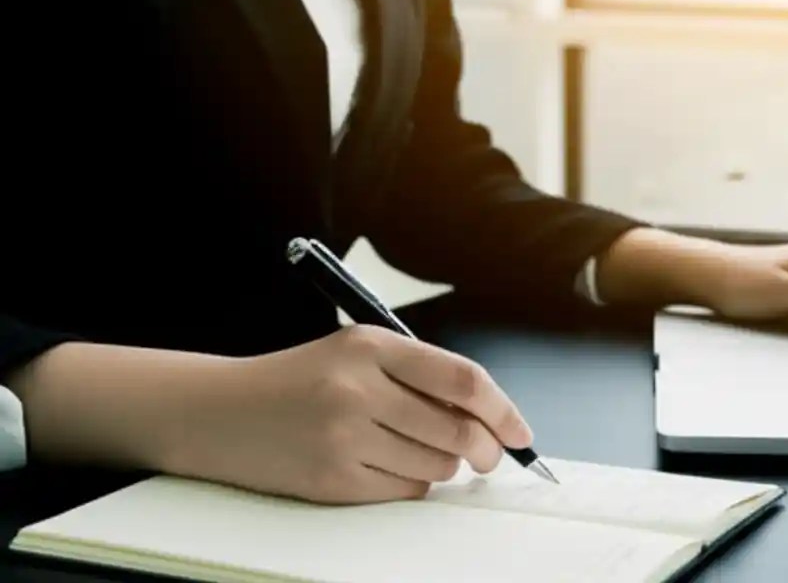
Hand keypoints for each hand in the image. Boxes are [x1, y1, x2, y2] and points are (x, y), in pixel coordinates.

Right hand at [174, 325, 532, 503]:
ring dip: (444, 466)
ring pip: (436, 465)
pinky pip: (405, 491)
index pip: (462, 378)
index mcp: (370, 346)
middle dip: (485, 448)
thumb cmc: (299, 381)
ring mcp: (343, 436)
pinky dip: (412, 484)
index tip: (520, 431)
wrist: (218, 412)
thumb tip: (489, 415)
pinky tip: (389, 466)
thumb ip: (420, 376)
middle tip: (488, 454)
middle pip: (457, 429)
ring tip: (417, 450)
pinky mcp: (332, 478)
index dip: (503, 409)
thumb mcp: (357, 354)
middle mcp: (357, 388)